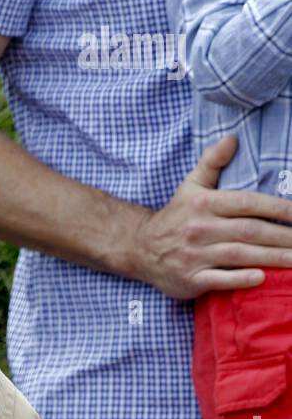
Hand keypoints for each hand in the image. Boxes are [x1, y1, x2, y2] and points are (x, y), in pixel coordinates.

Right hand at [127, 134, 291, 298]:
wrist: (140, 249)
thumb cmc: (175, 217)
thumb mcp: (190, 186)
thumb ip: (212, 162)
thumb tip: (232, 139)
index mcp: (205, 204)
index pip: (248, 203)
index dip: (277, 208)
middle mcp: (201, 228)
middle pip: (250, 231)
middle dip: (283, 237)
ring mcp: (195, 256)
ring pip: (240, 255)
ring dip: (272, 258)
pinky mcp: (190, 279)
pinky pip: (219, 279)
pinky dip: (240, 279)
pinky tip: (261, 277)